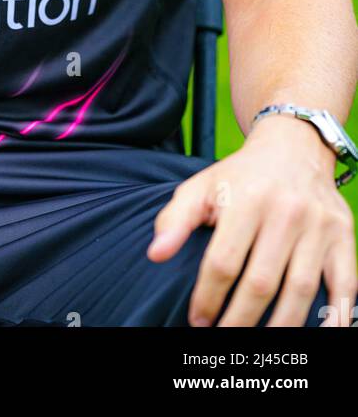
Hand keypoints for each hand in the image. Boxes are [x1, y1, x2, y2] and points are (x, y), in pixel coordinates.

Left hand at [147, 115, 357, 325]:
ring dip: (280, 327)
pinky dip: (338, 316)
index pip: (224, 261)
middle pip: (261, 282)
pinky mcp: (343, 237)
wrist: (293, 147)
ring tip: (259, 347)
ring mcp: (318, 226)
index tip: (198, 320)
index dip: (208, 297)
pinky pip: (345, 285)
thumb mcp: (201, 186)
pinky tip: (323, 336)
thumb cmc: (240, 176)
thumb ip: (175, 219)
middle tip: (223, 339)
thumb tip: (155, 254)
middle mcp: (286, 212)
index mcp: (247, 199)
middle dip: (239, 320)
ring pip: (301, 290)